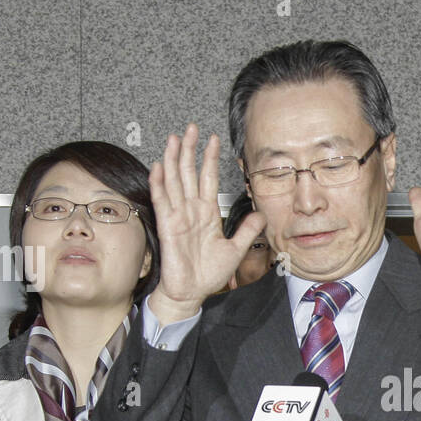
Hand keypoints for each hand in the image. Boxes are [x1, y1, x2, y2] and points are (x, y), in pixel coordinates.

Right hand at [148, 123, 266, 322]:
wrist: (191, 292)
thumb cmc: (209, 274)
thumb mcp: (235, 249)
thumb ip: (247, 230)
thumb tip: (261, 214)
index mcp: (207, 214)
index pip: (208, 179)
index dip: (210, 159)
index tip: (213, 139)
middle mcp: (191, 210)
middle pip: (189, 173)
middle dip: (190, 150)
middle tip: (191, 128)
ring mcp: (178, 216)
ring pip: (174, 181)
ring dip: (173, 160)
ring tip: (174, 139)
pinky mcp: (167, 226)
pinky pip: (162, 201)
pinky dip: (160, 184)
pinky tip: (159, 166)